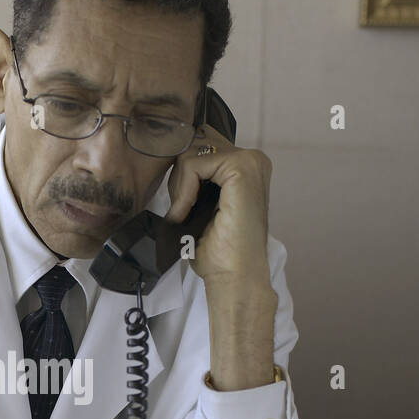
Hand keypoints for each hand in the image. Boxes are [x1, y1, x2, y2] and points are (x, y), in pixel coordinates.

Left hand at [166, 121, 271, 287]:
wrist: (234, 276)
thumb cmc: (218, 250)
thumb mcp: (200, 203)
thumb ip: (193, 176)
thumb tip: (166, 152)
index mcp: (245, 165)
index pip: (198, 144)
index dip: (181, 174)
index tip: (183, 207)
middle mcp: (252, 158)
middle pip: (194, 143)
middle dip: (179, 176)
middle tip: (184, 210)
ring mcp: (250, 160)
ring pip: (190, 152)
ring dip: (179, 187)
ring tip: (187, 214)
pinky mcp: (241, 167)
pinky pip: (192, 163)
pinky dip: (182, 191)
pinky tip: (187, 213)